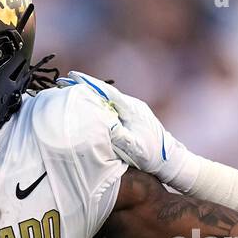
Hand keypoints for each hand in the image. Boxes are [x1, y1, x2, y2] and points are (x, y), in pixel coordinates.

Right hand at [67, 71, 200, 189]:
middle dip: (86, 86)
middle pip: (107, 93)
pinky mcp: (135, 116)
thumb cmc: (153, 156)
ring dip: (93, 94)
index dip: (89, 84)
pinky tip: (90, 106)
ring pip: (110, 99)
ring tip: (72, 90)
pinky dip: (100, 104)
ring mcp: (136, 110)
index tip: (72, 77)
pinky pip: (114, 107)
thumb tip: (103, 124)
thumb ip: (119, 136)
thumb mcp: (135, 148)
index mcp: (132, 110)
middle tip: (65, 81)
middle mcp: (134, 106)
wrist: (172, 160)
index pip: (107, 93)